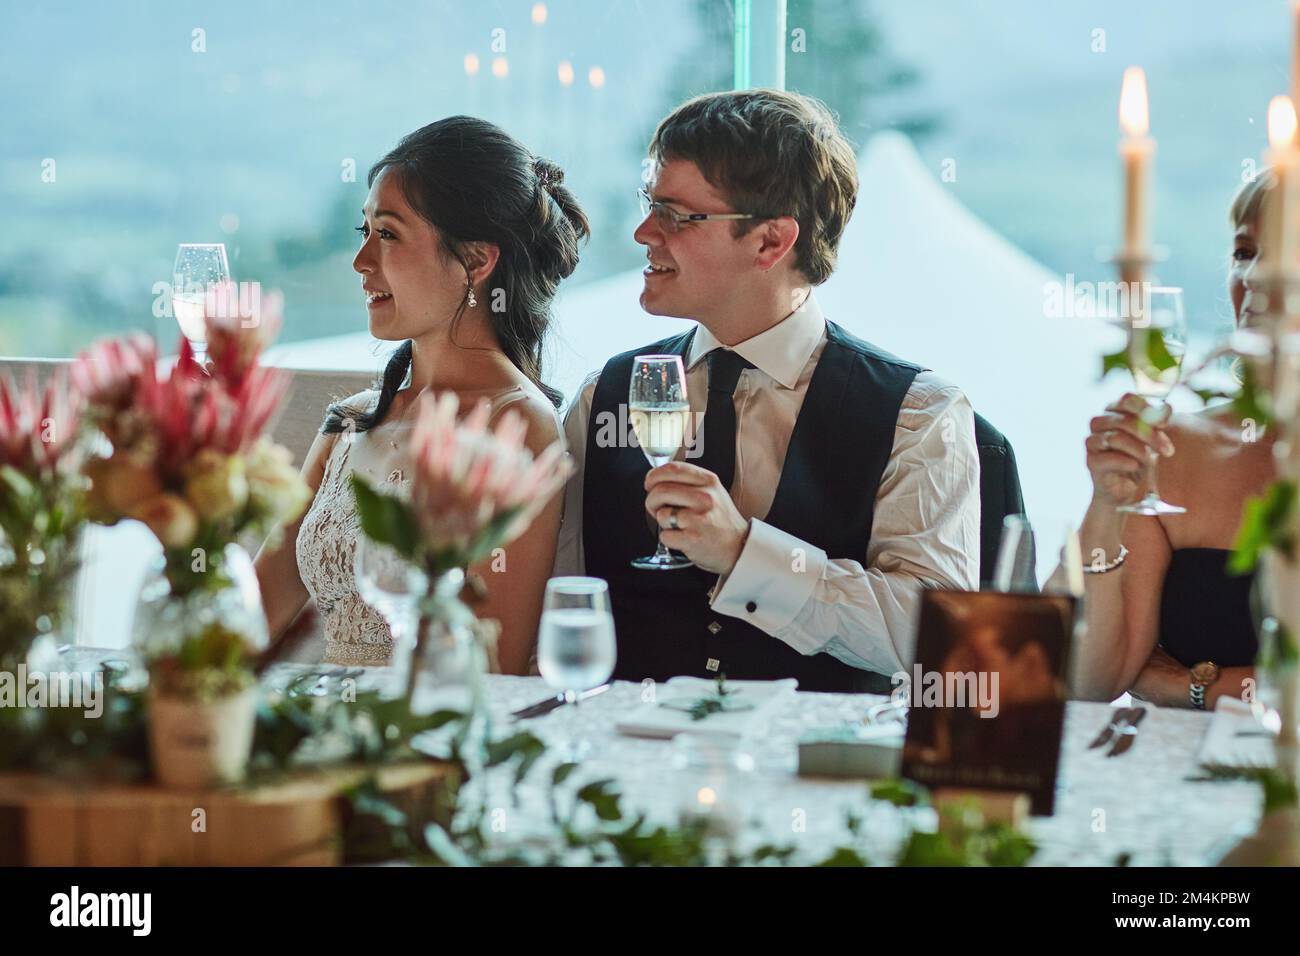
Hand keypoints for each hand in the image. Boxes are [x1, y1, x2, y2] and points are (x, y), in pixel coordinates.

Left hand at [644, 462, 749, 573]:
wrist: (739, 547)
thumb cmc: (722, 521)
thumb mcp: (713, 492)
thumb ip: (690, 482)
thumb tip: (656, 478)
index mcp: (708, 481)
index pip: (672, 469)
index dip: (654, 476)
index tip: (649, 483)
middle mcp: (705, 497)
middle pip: (660, 490)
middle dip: (651, 501)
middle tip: (656, 508)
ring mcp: (699, 518)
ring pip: (661, 514)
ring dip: (663, 522)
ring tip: (677, 525)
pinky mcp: (693, 538)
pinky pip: (665, 536)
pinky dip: (669, 539)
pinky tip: (682, 538)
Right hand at [1086, 392, 1174, 506]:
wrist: (1127, 487)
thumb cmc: (1140, 456)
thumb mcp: (1154, 436)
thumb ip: (1158, 420)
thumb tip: (1165, 409)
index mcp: (1115, 410)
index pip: (1127, 400)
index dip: (1146, 409)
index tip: (1165, 423)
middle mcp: (1100, 422)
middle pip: (1124, 421)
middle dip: (1149, 435)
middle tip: (1168, 450)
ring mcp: (1093, 441)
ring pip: (1116, 438)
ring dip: (1139, 451)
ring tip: (1150, 461)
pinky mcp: (1091, 461)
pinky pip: (1109, 458)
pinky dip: (1126, 463)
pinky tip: (1135, 467)